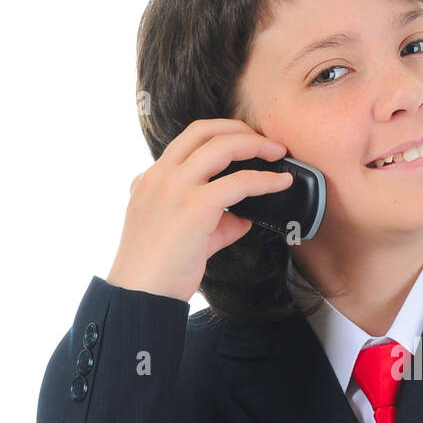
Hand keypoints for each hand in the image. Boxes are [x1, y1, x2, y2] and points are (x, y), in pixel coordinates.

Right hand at [106, 118, 295, 300]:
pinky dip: (265, 179)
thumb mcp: (182, 234)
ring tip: (279, 152)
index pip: (188, 139)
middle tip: (266, 142)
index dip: (220, 132)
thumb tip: (244, 217)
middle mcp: (161, 176)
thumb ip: (214, 220)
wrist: (140, 294)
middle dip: (240, 128)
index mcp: (152, 178)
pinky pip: (239, 182)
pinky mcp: (195, 206)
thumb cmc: (158, 271)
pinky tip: (281, 182)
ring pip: (222, 146)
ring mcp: (175, 187)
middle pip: (204, 130)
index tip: (245, 140)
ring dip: (256, 145)